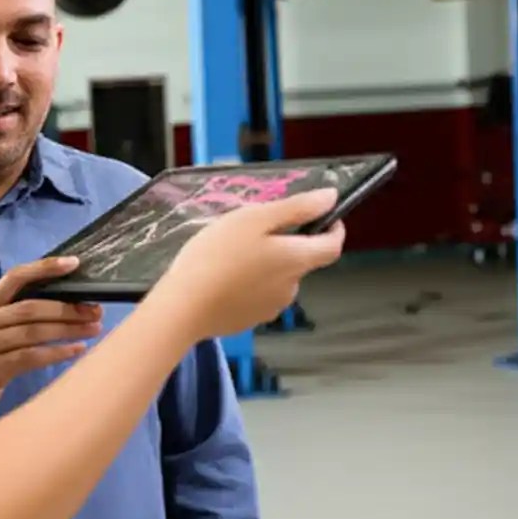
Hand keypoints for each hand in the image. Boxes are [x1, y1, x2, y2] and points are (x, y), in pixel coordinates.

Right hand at [0, 257, 103, 429]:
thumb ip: (14, 317)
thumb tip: (63, 303)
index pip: (15, 277)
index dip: (44, 267)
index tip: (74, 263)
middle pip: (31, 307)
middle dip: (67, 308)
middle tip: (96, 310)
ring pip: (34, 332)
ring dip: (68, 330)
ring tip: (94, 328)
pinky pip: (31, 357)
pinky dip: (57, 353)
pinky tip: (77, 350)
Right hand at [152, 188, 346, 340]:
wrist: (184, 307)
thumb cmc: (217, 255)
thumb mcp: (254, 218)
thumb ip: (296, 208)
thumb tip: (331, 197)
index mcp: (296, 260)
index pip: (333, 246)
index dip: (334, 229)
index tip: (322, 216)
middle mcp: (291, 287)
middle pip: (301, 261)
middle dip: (285, 245)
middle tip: (252, 231)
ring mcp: (270, 308)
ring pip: (277, 279)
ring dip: (265, 266)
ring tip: (230, 256)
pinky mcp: (249, 320)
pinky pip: (256, 297)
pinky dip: (248, 285)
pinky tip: (222, 279)